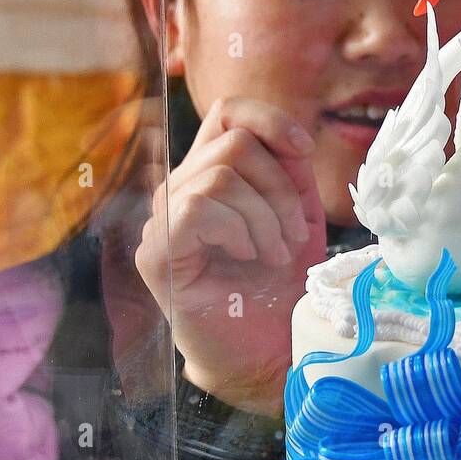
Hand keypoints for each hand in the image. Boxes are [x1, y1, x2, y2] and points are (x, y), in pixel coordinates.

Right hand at [135, 96, 325, 414]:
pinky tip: (246, 255)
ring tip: (274, 253)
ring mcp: (162, 218)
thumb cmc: (282, 282)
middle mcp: (180, 188)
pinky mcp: (156, 251)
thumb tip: (292, 138)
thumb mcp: (299, 213)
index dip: (269, 119)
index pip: (227, 112)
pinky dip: (237, 228)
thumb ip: (291, 169)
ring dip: (265, 217)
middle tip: (292, 237)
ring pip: (222, 174)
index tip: (304, 151)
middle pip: (235, 142)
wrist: (269, 347)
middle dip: (280, 188)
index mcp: (212, 173)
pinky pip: (198, 205)